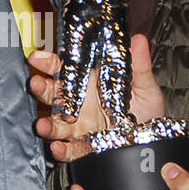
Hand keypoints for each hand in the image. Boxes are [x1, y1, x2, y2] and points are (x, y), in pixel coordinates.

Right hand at [28, 33, 166, 160]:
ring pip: (56, 124)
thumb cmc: (147, 112)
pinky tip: (56, 147)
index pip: (65, 70)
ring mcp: (79, 127)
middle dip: (41, 88)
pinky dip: (61, 150)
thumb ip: (138, 66)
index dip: (49, 63)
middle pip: (53, 94)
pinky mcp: (84, 148)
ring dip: (47, 124)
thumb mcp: (145, 87)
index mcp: (89, 84)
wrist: (154, 141)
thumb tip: (137, 39)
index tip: (37, 57)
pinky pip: (69, 150)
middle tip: (34, 83)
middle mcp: (79, 104)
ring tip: (41, 124)